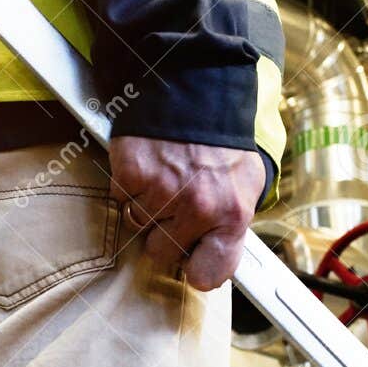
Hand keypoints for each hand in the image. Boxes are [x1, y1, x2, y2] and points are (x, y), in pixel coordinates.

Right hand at [108, 137, 264, 290]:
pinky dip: (129, 186)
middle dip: (164, 234)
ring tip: (163, 180)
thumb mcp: (246, 184)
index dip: (196, 267)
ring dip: (146, 208)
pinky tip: (148, 167)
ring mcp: (161, 192)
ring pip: (138, 226)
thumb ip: (232, 226)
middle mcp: (197, 209)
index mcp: (231, 215)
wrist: (198, 90)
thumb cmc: (223, 142)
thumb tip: (215, 260)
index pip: (208, 276)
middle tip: (176, 205)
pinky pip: (121, 199)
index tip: (193, 258)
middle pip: (161, 253)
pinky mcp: (132, 174)